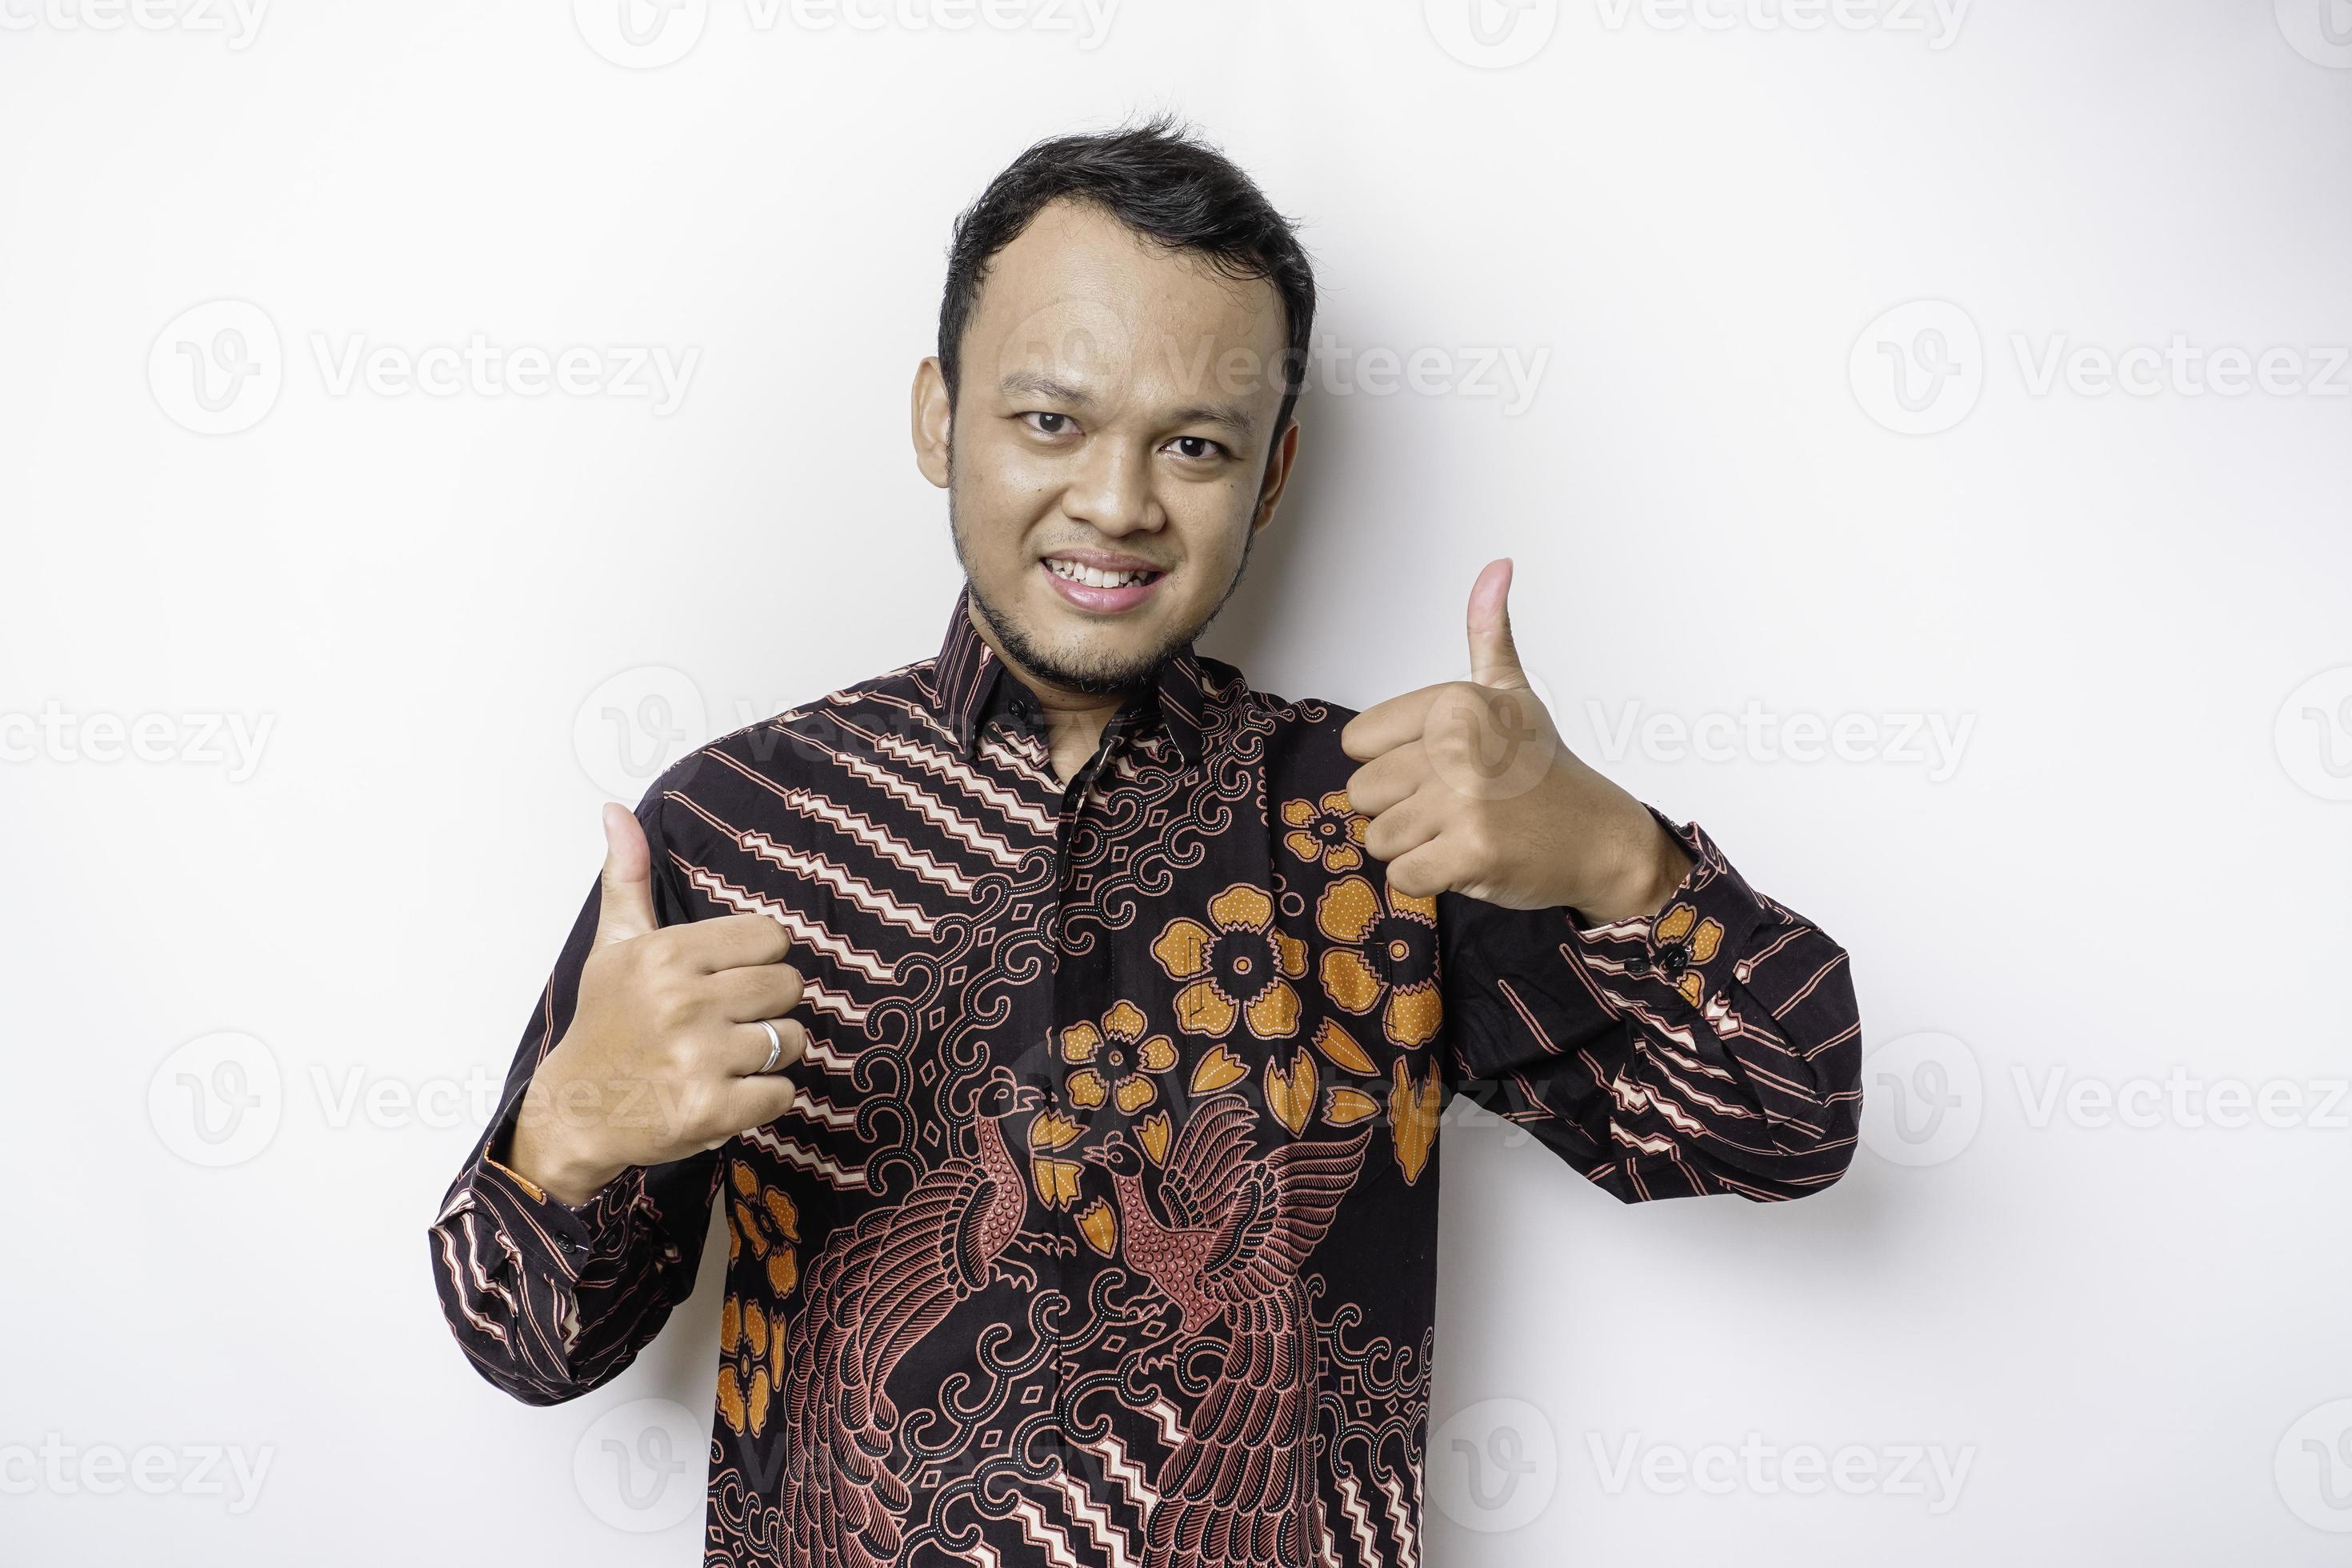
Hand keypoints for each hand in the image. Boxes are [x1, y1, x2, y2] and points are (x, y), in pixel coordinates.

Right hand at [504, 803, 806, 1204]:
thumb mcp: (613, 946)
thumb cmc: (606, 1023)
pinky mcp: (711, 1111)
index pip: (771, 937)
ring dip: (769, 1054)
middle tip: (726, 1022)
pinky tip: (727, 1092)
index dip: (757, 960)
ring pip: (793, 1039)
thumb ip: (628, 878)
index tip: (726, 979)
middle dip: (765, 1006)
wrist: (575, 1112)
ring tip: (725, 1058)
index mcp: (666, 955)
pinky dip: (765, 1097)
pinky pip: (783, 1092)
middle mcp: (683, 1002)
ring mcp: (698, 1059)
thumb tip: (616, 811)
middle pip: (788, 986)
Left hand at [1339, 558, 1692, 922]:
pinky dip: (1429, 880)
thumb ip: (1488, 632)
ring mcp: (1465, 800)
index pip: (1357, 743)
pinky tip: (1468, 861)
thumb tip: (1497, 564)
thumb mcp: (1513, 692)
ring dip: (1415, 847)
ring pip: (1379, 838)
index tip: (1440, 766)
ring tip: (1463, 832)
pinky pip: (1403, 877)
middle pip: (1363, 794)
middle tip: (1455, 806)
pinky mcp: (1472, 852)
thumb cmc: (1545, 769)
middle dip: (1401, 810)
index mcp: (1455, 701)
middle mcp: (1458, 744)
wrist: (1601, 837)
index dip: (1391, 763)